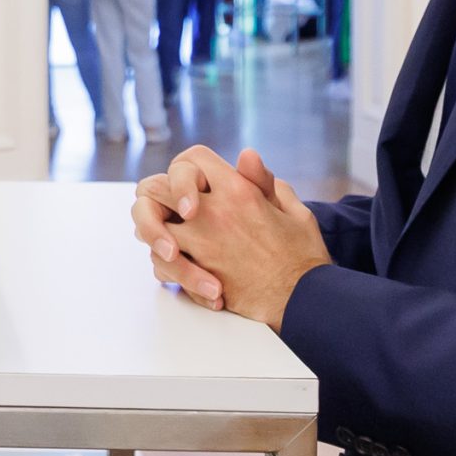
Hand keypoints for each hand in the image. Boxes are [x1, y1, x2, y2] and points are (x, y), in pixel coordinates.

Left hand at [131, 145, 328, 330]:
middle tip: (168, 213)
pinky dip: (165, 268)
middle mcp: (214, 213)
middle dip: (156, 199)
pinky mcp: (198, 273)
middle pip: (155, 189)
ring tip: (171, 242)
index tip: (194, 184)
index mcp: (238, 190)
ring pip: (150, 230)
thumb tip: (246, 157)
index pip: (193, 158)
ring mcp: (202, 243)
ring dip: (156, 236)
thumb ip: (264, 180)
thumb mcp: (292, 208)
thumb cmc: (302, 256)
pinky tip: (181, 268)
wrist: (304, 299)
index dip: (187, 168)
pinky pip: (160, 265)